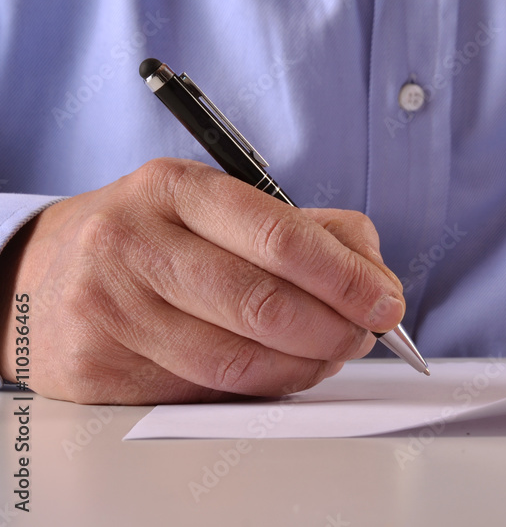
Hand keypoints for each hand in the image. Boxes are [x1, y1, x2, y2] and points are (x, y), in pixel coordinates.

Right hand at [0, 159, 403, 403]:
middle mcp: (133, 243)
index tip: (386, 303)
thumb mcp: (220, 207)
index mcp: (174, 188)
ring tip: (329, 356)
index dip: (346, 278)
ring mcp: (109, 308)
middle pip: (262, 304)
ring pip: (237, 359)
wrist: (45, 274)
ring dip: (305, 366)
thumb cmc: (154, 237)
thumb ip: (311, 232)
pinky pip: (204, 391)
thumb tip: (377, 280)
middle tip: (363, 337)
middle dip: (333, 329)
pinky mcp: (97, 367)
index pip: (280, 237)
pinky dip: (260, 386)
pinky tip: (279, 371)